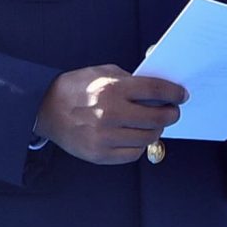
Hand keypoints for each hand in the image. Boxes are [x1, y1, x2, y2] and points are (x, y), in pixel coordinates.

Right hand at [36, 65, 187, 164]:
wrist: (44, 108)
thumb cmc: (75, 88)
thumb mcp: (101, 72)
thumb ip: (129, 80)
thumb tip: (155, 90)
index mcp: (112, 89)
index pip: (155, 91)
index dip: (174, 93)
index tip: (182, 96)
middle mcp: (110, 113)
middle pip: (157, 118)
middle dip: (171, 114)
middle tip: (172, 112)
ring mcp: (105, 137)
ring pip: (148, 137)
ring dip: (156, 130)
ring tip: (154, 124)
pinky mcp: (99, 154)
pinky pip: (133, 153)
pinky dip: (139, 145)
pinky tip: (137, 136)